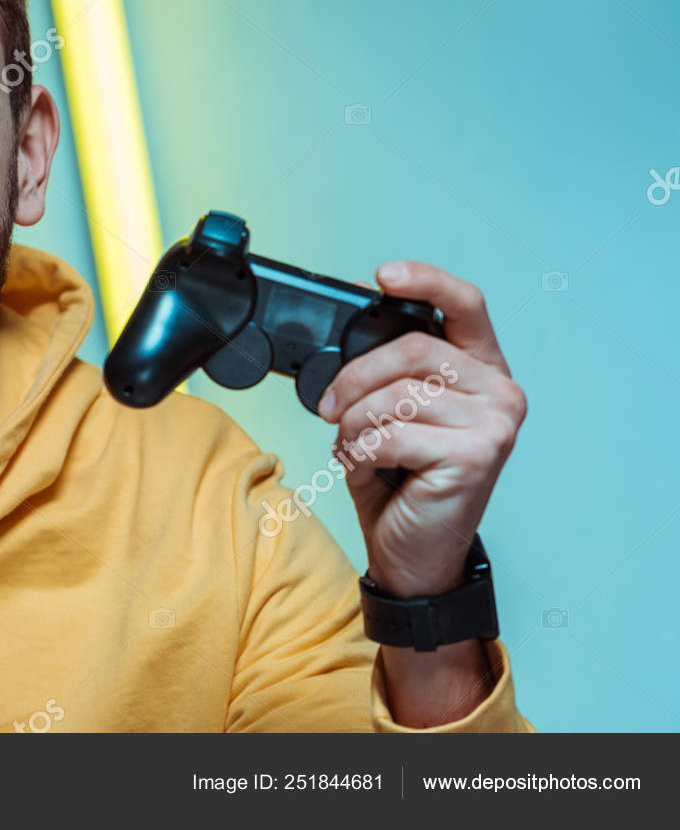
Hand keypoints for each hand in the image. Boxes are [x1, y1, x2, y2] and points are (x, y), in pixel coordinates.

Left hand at [317, 261, 525, 599]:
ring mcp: (495, 424)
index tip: (381, 277)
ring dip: (352, 423)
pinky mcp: (476, 456)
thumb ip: (387, 365)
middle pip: (411, 349)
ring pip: (395, 395)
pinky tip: (368, 468)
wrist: (413, 552)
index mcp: (482, 367)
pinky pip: (392, 434)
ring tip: (351, 447)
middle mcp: (500, 391)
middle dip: (353, 377)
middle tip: (327, 408)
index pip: (465, 304)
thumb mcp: (390, 409)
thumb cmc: (399, 477)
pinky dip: (360, 452)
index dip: (425, 281)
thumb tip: (356, 307)